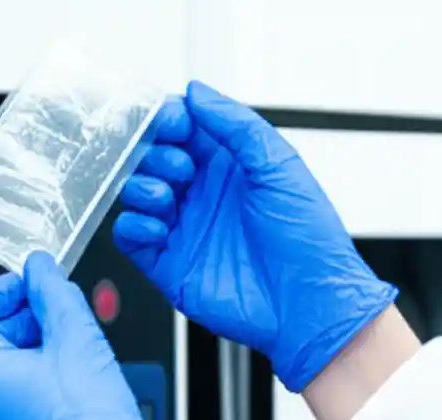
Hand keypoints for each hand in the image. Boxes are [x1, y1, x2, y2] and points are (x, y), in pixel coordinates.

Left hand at [0, 252, 175, 419]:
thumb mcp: (77, 337)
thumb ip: (52, 291)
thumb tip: (40, 271)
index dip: (0, 292)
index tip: (29, 291)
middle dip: (16, 328)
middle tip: (57, 326)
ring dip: (19, 364)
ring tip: (65, 365)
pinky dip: (18, 401)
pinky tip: (57, 400)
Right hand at [113, 81, 397, 390]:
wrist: (309, 305)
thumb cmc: (308, 240)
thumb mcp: (279, 166)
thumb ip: (237, 125)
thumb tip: (197, 93)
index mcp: (230, 168)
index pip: (183, 130)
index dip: (170, 120)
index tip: (172, 120)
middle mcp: (203, 196)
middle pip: (152, 158)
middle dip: (153, 153)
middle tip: (178, 166)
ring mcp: (185, 229)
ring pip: (136, 194)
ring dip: (140, 186)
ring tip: (167, 197)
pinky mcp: (170, 265)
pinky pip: (131, 237)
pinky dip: (132, 226)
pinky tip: (157, 227)